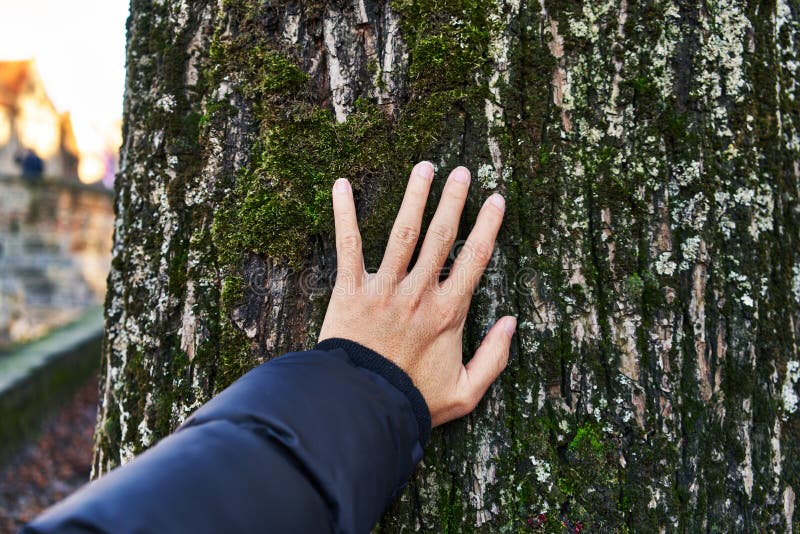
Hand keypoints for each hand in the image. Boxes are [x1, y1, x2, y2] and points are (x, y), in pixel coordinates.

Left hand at [318, 162, 515, 426]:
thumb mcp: (466, 392)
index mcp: (447, 312)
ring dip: (414, 197)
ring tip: (423, 166)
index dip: (488, 226)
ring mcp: (384, 288)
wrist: (361, 406)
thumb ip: (494, 358)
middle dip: (453, 201)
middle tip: (461, 172)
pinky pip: (348, 247)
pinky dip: (343, 215)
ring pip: (403, 233)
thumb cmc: (413, 400)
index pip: (474, 259)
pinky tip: (342, 185)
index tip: (496, 199)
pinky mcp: (351, 291)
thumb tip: (511, 321)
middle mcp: (418, 293)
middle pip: (441, 237)